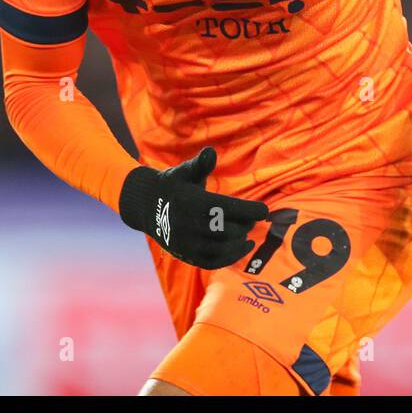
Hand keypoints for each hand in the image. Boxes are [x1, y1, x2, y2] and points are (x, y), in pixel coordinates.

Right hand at [119, 147, 269, 268]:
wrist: (147, 207)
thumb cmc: (173, 185)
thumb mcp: (184, 172)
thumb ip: (200, 164)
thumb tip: (211, 151)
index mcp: (192, 202)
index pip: (227, 208)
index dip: (249, 211)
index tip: (264, 210)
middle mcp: (188, 225)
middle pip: (228, 230)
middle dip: (245, 225)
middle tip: (252, 219)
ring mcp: (187, 243)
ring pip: (222, 248)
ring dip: (239, 242)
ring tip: (247, 233)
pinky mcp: (186, 255)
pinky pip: (213, 261)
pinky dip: (231, 257)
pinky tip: (244, 247)